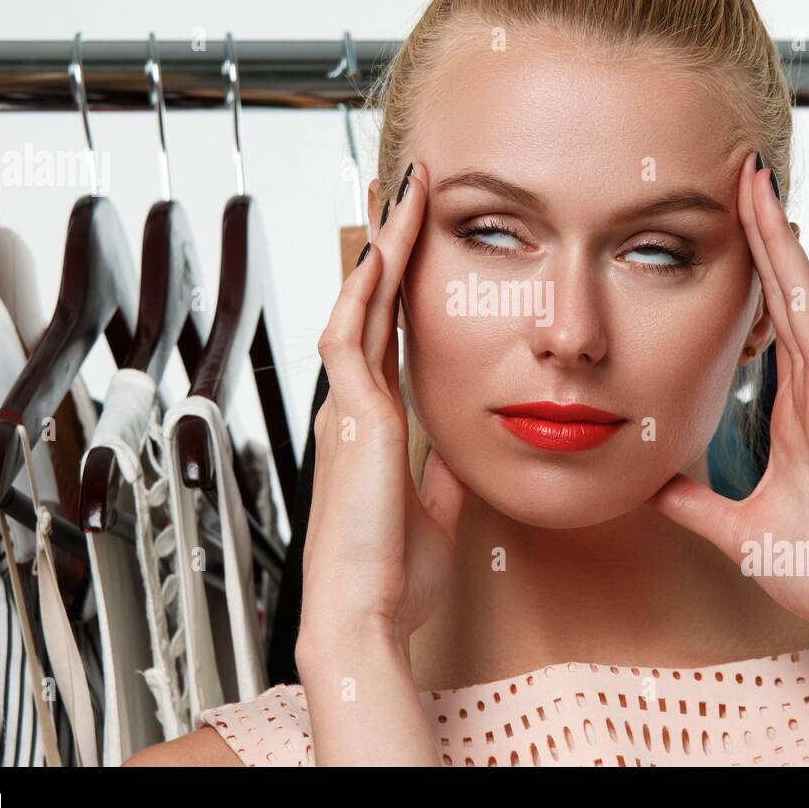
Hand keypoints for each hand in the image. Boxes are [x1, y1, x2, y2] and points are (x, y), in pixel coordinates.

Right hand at [298, 164, 468, 653]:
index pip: (387, 335)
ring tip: (399, 194)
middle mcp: (353, 407)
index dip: (399, 287)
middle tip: (401, 190)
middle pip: (370, 304)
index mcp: (373, 426)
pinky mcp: (353, 419)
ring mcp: (348, 409)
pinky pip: (351, 336)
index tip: (414, 243)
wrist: (364, 617)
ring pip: (359, 305)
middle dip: (387, 244)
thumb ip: (442, 479)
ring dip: (380, 248)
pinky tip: (384, 250)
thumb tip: (460, 459)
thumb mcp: (434, 515)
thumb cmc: (391, 578)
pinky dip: (364, 290)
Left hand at [646, 150, 808, 640]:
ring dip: (794, 246)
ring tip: (770, 189)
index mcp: (796, 411)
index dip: (754, 271)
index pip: (771, 321)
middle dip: (767, 236)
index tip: (731, 223)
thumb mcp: (732, 528)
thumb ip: (691, 501)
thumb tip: (646, 484)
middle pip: (789, 296)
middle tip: (745, 175)